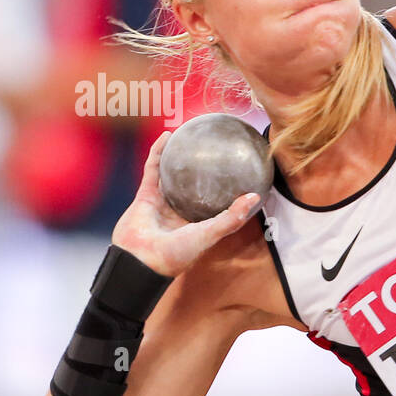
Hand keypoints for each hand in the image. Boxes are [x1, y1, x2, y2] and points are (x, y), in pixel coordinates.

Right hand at [111, 130, 262, 276]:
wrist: (140, 260)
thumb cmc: (178, 253)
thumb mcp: (211, 234)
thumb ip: (232, 217)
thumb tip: (255, 196)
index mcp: (200, 224)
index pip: (218, 204)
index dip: (230, 190)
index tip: (244, 172)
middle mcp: (182, 213)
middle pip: (196, 187)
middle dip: (206, 170)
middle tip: (219, 149)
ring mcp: (163, 203)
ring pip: (173, 175)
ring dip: (180, 156)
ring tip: (193, 136)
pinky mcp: (146, 195)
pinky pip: (153, 168)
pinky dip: (158, 152)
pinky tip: (168, 135)